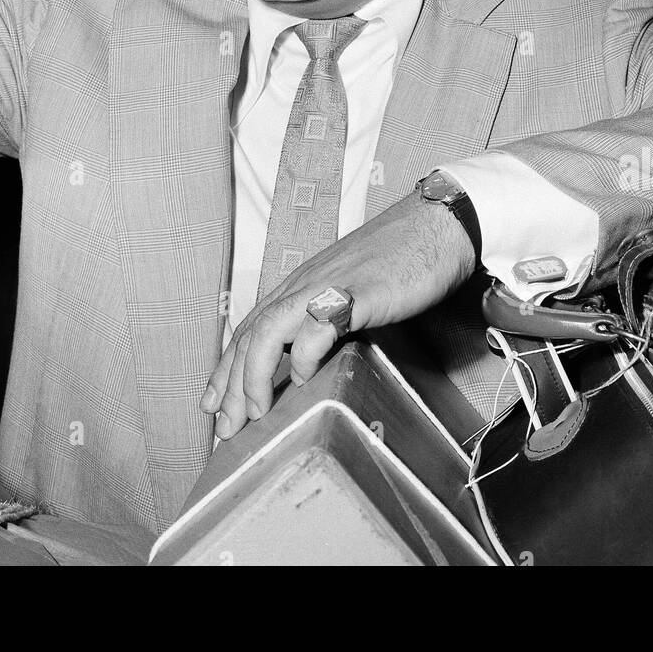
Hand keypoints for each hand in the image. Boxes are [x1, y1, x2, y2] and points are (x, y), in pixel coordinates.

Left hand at [201, 192, 476, 439]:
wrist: (437, 225)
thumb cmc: (402, 257)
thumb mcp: (352, 288)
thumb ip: (328, 315)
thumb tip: (313, 354)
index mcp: (304, 283)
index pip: (252, 326)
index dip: (228, 366)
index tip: (215, 402)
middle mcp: (307, 283)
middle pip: (253, 333)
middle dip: (232, 383)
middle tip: (226, 425)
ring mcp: (329, 286)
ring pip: (271, 329)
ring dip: (256, 373)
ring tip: (255, 410)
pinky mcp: (357, 293)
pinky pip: (318, 324)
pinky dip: (304, 354)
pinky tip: (303, 376)